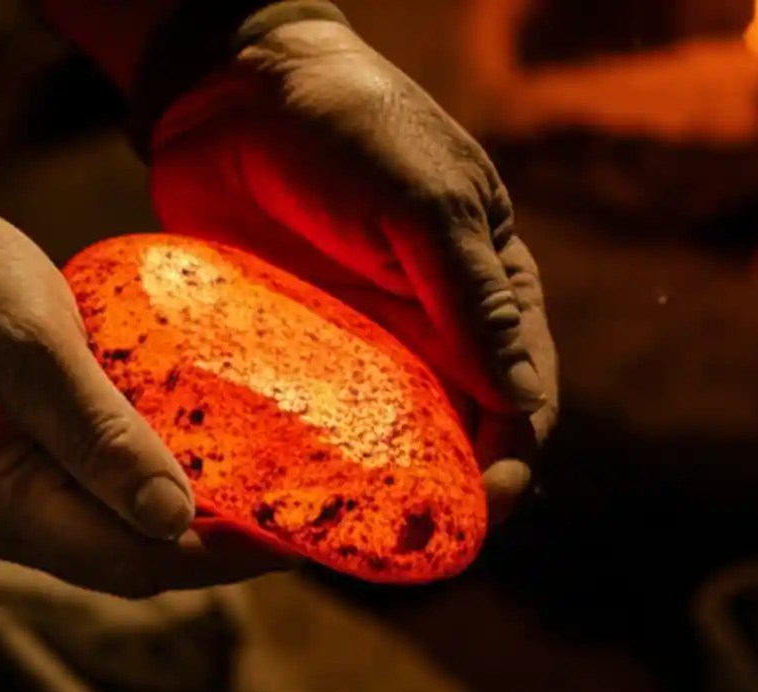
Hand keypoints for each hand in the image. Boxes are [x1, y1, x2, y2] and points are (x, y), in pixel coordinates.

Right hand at [0, 179, 287, 595]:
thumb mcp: (22, 341)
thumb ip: (93, 430)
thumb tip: (173, 520)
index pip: (129, 560)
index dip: (219, 557)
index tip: (295, 532)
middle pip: (130, 556)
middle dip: (217, 540)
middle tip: (300, 502)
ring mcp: (6, 492)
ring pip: (117, 527)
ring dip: (192, 512)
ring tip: (268, 479)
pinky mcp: (17, 459)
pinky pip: (99, 489)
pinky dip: (157, 474)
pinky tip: (204, 445)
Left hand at [148, 19, 557, 520]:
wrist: (231, 86)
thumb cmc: (345, 127)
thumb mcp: (424, 202)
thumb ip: (473, 297)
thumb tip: (526, 403)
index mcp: (488, 284)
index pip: (521, 393)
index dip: (511, 458)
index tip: (483, 508)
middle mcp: (431, 321)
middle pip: (454, 427)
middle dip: (442, 488)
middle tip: (405, 540)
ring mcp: (361, 333)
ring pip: (384, 430)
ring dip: (376, 480)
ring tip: (346, 528)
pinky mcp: (297, 337)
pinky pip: (314, 409)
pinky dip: (312, 450)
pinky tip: (289, 483)